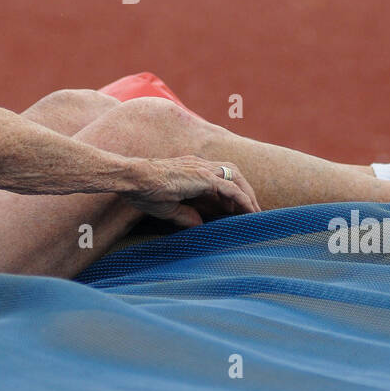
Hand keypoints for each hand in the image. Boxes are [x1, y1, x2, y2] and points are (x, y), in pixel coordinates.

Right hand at [127, 157, 259, 227]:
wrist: (135, 179)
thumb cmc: (145, 191)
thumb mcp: (169, 207)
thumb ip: (185, 214)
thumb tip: (199, 224)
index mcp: (191, 170)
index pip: (218, 177)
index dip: (229, 193)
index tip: (235, 210)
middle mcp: (200, 165)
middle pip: (232, 172)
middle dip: (245, 190)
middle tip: (252, 210)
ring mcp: (202, 169)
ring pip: (236, 177)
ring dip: (248, 194)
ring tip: (254, 212)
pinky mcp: (203, 177)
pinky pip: (231, 188)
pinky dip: (242, 199)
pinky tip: (249, 211)